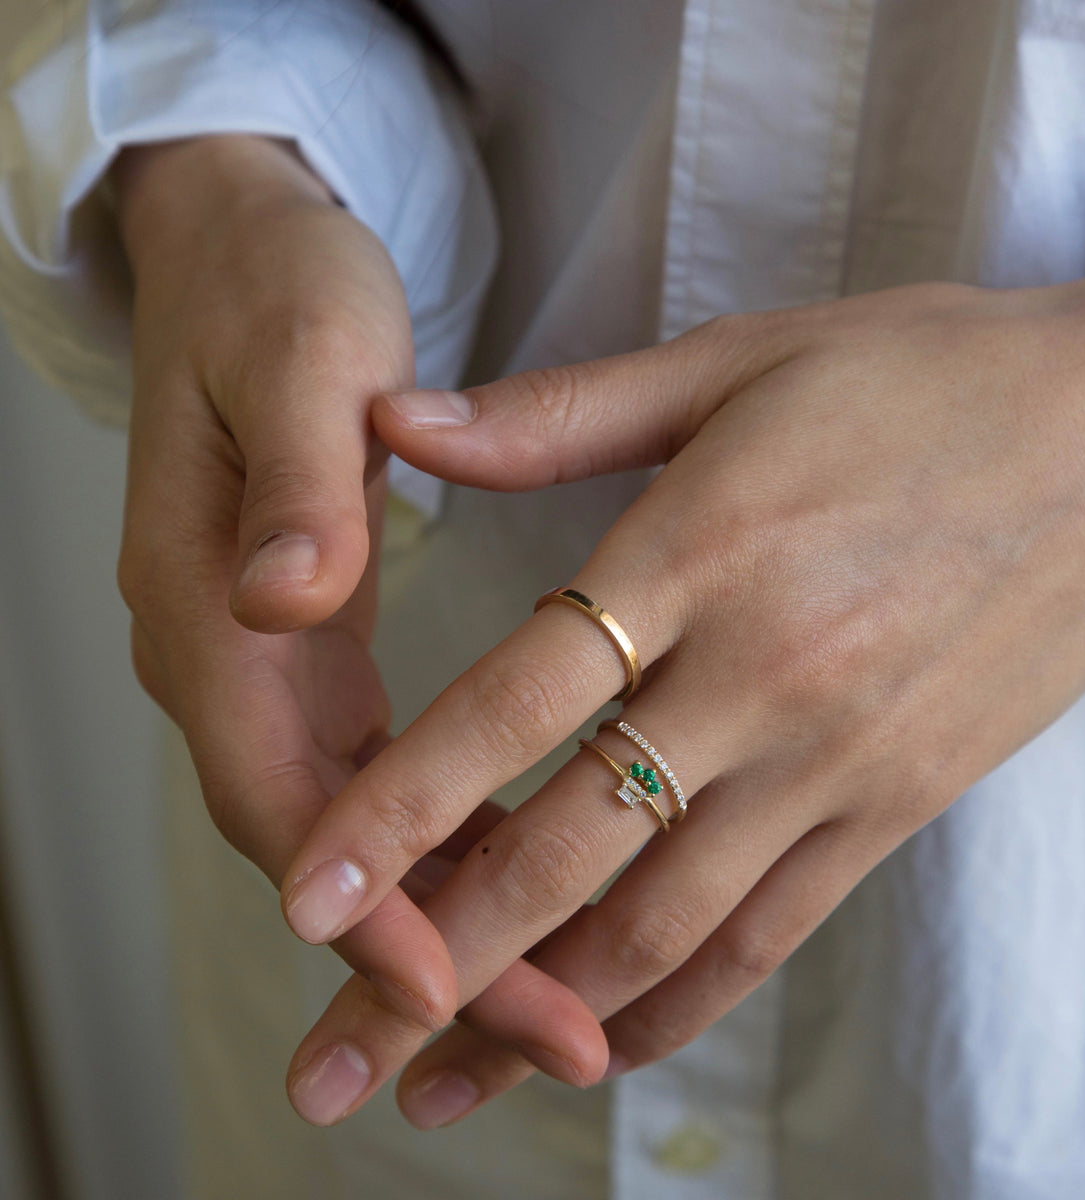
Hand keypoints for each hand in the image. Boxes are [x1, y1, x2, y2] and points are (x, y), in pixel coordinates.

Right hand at [112, 135, 606, 1123]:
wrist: (248, 256)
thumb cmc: (276, 296)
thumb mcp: (298, 363)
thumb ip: (289, 483)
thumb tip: (281, 599)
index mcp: (209, 603)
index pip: (284, 795)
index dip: (369, 902)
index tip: (459, 984)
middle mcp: (231, 656)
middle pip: (328, 845)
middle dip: (432, 949)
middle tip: (550, 1035)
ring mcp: (271, 660)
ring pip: (358, 828)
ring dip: (450, 914)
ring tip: (557, 997)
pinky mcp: (315, 649)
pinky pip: (379, 780)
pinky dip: (445, 841)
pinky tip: (522, 878)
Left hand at [277, 261, 1084, 1127]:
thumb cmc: (924, 380)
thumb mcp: (737, 361)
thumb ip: (556, 413)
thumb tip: (397, 418)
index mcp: (704, 550)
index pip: (517, 703)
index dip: (399, 807)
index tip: (305, 896)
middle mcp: (764, 678)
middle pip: (568, 850)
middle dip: (437, 961)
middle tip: (335, 1053)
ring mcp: (837, 759)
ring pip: (660, 924)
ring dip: (539, 1015)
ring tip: (438, 1084)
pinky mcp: (895, 805)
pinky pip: (768, 935)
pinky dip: (675, 1005)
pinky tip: (599, 1050)